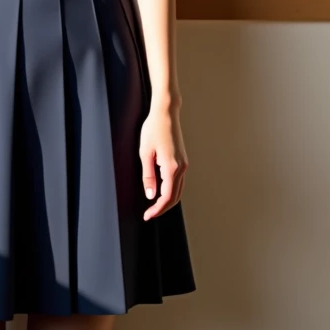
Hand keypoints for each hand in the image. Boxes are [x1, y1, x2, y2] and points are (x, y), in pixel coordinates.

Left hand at [139, 103, 188, 220]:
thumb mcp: (145, 153)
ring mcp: (184, 164)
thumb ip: (148, 176)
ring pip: (178, 190)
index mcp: (172, 167)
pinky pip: (178, 182)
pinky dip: (170, 191)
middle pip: (175, 197)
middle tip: (149, 214)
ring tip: (153, 206)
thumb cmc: (153, 129)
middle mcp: (181, 168)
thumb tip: (150, 196)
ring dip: (167, 200)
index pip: (167, 197)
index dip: (157, 210)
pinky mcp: (182, 161)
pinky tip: (160, 191)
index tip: (147, 216)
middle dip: (162, 208)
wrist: (166, 113)